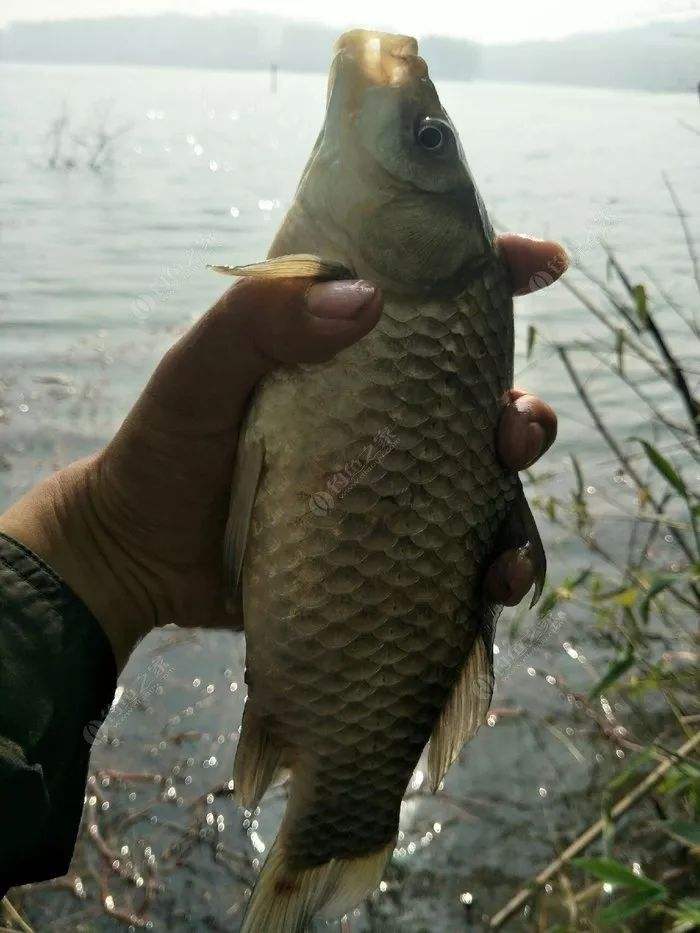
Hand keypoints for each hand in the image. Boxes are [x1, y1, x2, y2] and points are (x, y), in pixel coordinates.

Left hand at [0, 234, 565, 667]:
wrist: (140, 557)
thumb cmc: (164, 449)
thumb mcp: (198, 372)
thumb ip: (259, 321)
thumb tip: (367, 300)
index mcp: (347, 352)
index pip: (433, 300)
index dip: (494, 273)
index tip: (540, 263)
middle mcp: (384, 415)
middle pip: (484, 396)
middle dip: (523, 410)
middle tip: (512, 431)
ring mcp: (392, 484)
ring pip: (487, 479)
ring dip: (517, 493)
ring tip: (507, 529)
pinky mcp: (390, 548)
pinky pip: (462, 554)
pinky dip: (495, 568)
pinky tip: (494, 583)